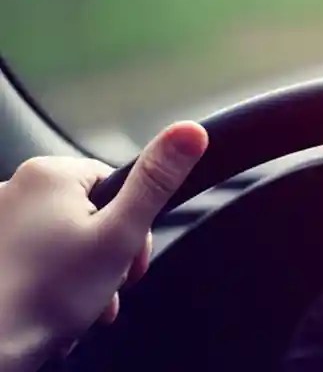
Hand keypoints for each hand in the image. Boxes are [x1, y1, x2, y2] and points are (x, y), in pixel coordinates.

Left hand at [0, 122, 207, 371]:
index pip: (116, 186)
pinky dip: (51, 280)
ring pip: (64, 239)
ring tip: (80, 303)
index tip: (128, 261)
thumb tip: (191, 130)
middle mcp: (13, 187)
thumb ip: (157, 181)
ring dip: (83, 274)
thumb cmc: (49, 295)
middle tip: (106, 286)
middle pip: (90, 214)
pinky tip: (54, 306)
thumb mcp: (121, 235)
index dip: (133, 227)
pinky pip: (35, 256)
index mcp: (49, 173)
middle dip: (107, 256)